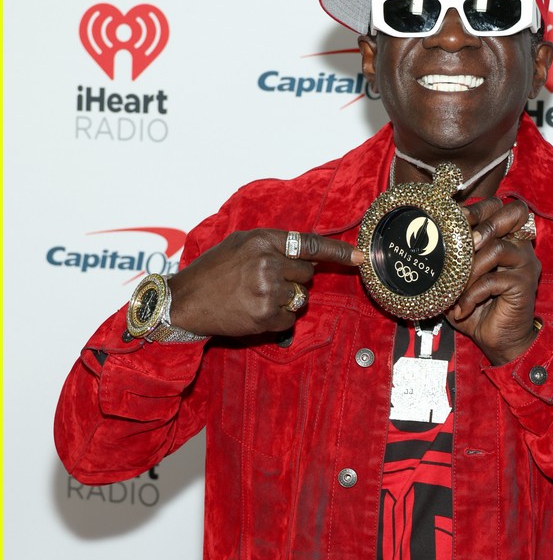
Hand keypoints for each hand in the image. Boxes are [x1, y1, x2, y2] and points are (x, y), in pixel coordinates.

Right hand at [168, 229, 363, 336]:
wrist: (184, 302)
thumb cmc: (212, 272)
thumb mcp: (239, 244)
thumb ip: (273, 245)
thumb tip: (309, 256)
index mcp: (262, 240)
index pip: (310, 245)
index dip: (339, 253)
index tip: (361, 258)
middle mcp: (267, 263)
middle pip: (307, 274)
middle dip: (293, 279)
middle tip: (264, 282)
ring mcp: (267, 290)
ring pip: (300, 298)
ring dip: (285, 300)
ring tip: (255, 297)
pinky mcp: (265, 316)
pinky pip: (290, 319)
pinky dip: (277, 319)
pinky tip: (253, 312)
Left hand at [446, 198, 539, 364]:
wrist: (498, 341)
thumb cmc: (478, 309)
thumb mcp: (460, 281)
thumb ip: (453, 259)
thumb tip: (426, 241)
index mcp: (508, 239)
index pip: (501, 207)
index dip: (480, 207)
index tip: (455, 218)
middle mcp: (521, 247)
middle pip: (512, 213)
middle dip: (482, 223)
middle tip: (461, 242)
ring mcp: (525, 265)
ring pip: (496, 248)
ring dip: (469, 269)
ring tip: (455, 288)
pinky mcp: (524, 285)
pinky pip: (493, 280)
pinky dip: (471, 295)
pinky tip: (462, 309)